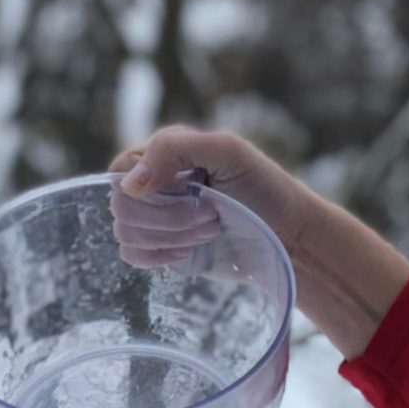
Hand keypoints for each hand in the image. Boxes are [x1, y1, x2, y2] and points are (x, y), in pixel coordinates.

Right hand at [107, 123, 408, 358]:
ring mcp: (154, 218)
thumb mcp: (227, 151)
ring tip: (208, 230)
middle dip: (170, 217)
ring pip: (126, 232)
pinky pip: (130, 255)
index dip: (147, 188)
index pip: (121, 170)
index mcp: (162, 154)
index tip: (190, 191)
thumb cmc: (263, 188)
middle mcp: (152, 184)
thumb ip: (174, 150)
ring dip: (171, 237)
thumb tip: (129, 184)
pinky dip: (157, 257)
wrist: (288, 236)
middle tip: (211, 215)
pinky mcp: (160, 248)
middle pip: (123, 206)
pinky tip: (188, 253)